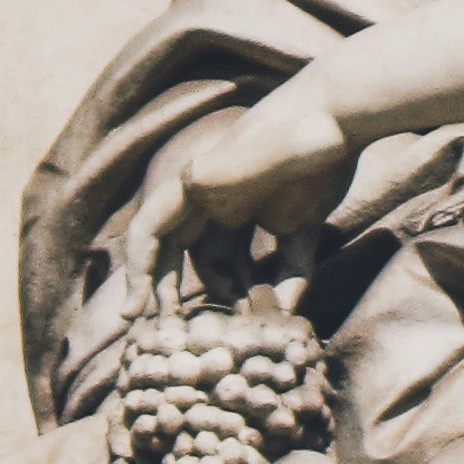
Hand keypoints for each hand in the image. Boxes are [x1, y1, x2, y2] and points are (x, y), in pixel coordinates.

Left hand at [119, 77, 356, 306]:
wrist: (323, 129)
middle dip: (175, 292)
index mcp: (241, 206)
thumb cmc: (321, 170)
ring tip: (142, 322)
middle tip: (171, 334)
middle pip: (185, 252)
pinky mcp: (188, 185)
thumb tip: (282, 318)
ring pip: (159, 242)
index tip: (233, 327)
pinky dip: (140, 263)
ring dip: (148, 284)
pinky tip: (140, 300)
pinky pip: (149, 229)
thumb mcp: (303, 233)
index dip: (224, 294)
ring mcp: (199, 190)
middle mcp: (214, 199)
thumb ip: (290, 274)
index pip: (222, 258)